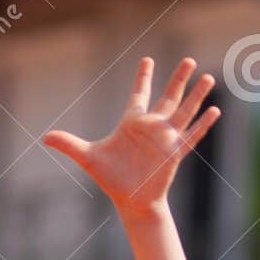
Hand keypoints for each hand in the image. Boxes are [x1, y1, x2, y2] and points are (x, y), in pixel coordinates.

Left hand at [42, 56, 219, 221]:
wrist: (131, 201)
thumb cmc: (112, 179)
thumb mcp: (88, 157)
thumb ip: (69, 143)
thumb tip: (45, 137)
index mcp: (132, 123)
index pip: (139, 94)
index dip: (143, 77)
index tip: (147, 60)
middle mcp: (152, 127)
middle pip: (168, 97)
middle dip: (177, 78)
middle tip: (187, 59)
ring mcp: (166, 139)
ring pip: (184, 111)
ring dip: (195, 95)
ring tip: (207, 76)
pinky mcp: (175, 153)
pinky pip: (192, 135)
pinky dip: (203, 124)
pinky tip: (215, 111)